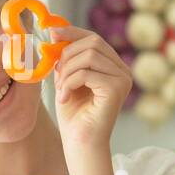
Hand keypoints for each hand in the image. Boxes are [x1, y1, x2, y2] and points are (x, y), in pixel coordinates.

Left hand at [51, 26, 132, 152]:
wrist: (80, 142)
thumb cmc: (74, 114)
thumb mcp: (67, 78)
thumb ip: (66, 57)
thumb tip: (55, 32)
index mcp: (113, 66)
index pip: (94, 38)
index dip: (72, 32)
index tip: (51, 33)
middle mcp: (123, 71)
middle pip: (93, 42)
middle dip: (67, 54)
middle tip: (56, 73)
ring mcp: (122, 80)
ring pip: (89, 56)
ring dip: (67, 71)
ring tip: (61, 89)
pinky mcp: (116, 89)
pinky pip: (86, 73)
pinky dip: (69, 83)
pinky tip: (64, 97)